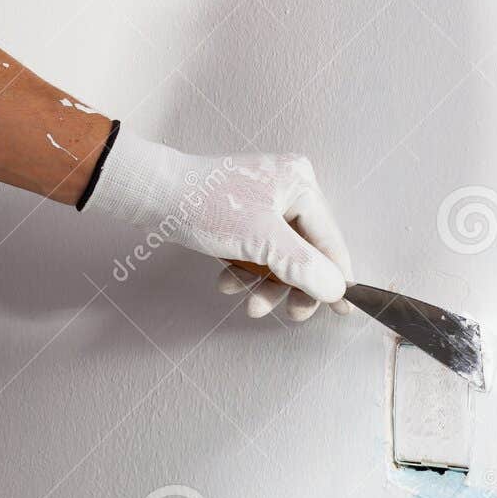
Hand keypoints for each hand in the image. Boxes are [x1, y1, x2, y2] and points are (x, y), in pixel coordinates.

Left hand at [87, 129, 353, 320]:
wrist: (152, 195)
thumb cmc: (205, 207)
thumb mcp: (260, 241)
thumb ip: (303, 267)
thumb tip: (337, 289)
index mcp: (301, 183)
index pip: (329, 239)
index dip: (336, 277)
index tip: (343, 309)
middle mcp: (288, 187)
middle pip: (305, 250)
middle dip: (292, 285)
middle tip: (291, 314)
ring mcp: (264, 200)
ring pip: (279, 255)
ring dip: (266, 284)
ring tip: (250, 305)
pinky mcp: (242, 214)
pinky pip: (257, 250)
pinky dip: (246, 270)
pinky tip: (227, 283)